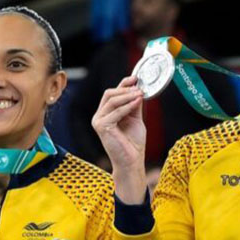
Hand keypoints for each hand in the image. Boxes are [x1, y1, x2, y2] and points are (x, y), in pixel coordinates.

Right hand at [93, 76, 147, 201]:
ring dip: (128, 95)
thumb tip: (138, 89)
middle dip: (125, 89)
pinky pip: (115, 111)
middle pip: (109, 94)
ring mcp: (98, 121)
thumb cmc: (133, 144)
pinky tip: (138, 102)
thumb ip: (134, 105)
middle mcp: (99, 116)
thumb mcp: (135, 119)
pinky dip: (128, 106)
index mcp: (106, 114)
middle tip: (139, 87)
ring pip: (112, 100)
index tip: (136, 78)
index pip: (112, 94)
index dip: (123, 84)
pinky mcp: (102, 127)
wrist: (132, 161)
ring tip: (140, 93)